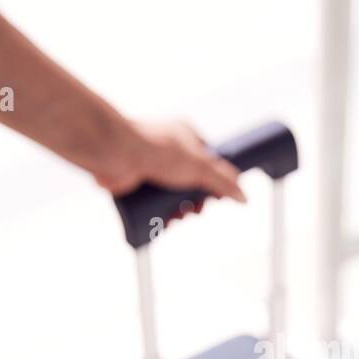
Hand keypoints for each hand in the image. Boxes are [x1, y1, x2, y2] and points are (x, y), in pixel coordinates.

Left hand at [91, 118, 245, 206]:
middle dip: (194, 201)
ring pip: (170, 194)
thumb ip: (223, 182)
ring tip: (176, 219)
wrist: (115, 154)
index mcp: (185, 137)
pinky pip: (152, 202)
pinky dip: (158, 214)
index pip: (208, 161)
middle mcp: (168, 150)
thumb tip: (244, 198)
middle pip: (190, 182)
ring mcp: (150, 166)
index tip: (216, 197)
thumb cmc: (156, 151)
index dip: (214, 181)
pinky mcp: (135, 182)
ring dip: (177, 211)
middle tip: (194, 212)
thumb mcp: (198, 167)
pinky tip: (161, 222)